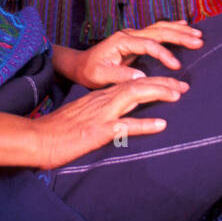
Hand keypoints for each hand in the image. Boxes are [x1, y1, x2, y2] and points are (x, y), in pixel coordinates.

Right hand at [32, 76, 187, 168]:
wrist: (36, 138)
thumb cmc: (57, 131)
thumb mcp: (82, 116)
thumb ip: (101, 113)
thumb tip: (119, 118)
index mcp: (99, 97)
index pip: (131, 83)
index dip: (154, 82)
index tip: (173, 84)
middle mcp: (103, 101)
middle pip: (138, 84)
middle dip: (163, 83)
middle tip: (184, 86)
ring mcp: (101, 115)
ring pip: (134, 96)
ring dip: (158, 93)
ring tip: (178, 95)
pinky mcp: (98, 132)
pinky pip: (125, 126)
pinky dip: (144, 124)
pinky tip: (161, 124)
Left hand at [74, 20, 203, 89]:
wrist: (80, 64)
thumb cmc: (90, 71)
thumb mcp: (100, 76)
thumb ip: (119, 76)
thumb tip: (141, 77)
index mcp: (121, 41)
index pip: (148, 45)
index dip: (163, 54)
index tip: (176, 66)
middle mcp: (129, 34)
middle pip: (158, 31)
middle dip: (180, 36)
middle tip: (199, 42)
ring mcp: (133, 35)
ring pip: (160, 28)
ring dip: (180, 31)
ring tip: (198, 35)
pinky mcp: (136, 40)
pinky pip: (157, 31)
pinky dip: (172, 29)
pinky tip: (185, 27)